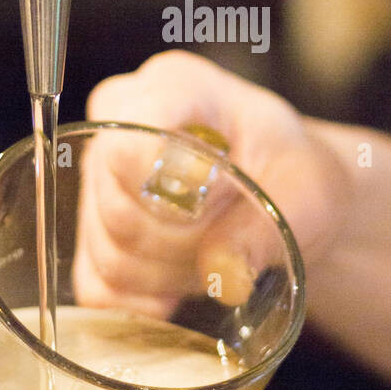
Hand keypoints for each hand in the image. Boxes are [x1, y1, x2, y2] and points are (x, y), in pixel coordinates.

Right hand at [74, 51, 351, 316]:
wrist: (281, 197)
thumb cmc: (290, 176)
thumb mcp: (304, 191)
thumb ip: (263, 227)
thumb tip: (221, 275)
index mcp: (173, 87)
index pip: (130, 142)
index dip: (168, 186)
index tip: (224, 194)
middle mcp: (117, 123)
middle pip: (120, 210)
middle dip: (187, 241)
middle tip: (234, 226)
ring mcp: (92, 179)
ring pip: (110, 255)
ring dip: (173, 275)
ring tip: (215, 248)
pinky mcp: (86, 235)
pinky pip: (97, 289)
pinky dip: (146, 303)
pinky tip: (182, 285)